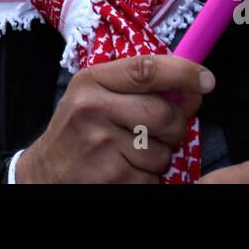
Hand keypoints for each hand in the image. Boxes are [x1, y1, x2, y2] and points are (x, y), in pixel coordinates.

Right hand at [15, 54, 213, 183]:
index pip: (147, 69)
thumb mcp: (95, 97)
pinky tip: (125, 172)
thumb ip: (137, 87)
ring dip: (158, 157)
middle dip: (175, 126)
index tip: (206, 80)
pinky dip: (147, 179)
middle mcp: (93, 109)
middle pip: (163, 114)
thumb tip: (192, 89)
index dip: (184, 73)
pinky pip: (153, 179)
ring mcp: (101, 145)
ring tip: (132, 154)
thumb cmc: (76, 133)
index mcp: (91, 82)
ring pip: (162, 151)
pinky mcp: (110, 178)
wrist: (42, 175)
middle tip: (163, 132)